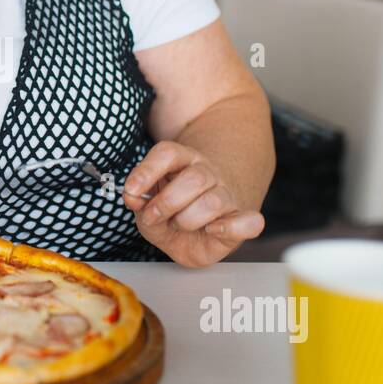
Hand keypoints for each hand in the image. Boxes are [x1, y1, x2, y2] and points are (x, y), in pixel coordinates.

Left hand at [122, 141, 264, 267]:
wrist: (204, 228)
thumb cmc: (175, 213)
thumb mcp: (150, 209)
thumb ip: (140, 204)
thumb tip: (132, 197)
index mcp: (183, 163)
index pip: (168, 153)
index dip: (148, 170)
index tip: (131, 190)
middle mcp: (208, 175)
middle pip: (194, 178)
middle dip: (167, 202)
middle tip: (153, 216)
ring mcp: (227, 196)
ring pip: (213, 201)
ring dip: (188, 219)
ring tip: (179, 225)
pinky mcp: (242, 221)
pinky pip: (251, 221)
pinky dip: (232, 227)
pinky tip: (213, 230)